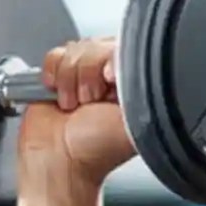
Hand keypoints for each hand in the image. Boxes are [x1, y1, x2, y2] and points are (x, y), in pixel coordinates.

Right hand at [16, 37, 135, 192]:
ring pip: (76, 49)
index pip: (129, 47)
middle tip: (93, 102)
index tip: (111, 81)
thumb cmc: (98, 149)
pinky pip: (55, 55)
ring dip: (71, 80)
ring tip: (77, 106)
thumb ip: (148, 90)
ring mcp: (85, 73)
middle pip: (99, 44)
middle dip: (90, 74)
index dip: (114, 61)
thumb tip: (151, 68)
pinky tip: (61, 98)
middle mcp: (113, 75)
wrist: (60, 161)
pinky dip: (54, 76)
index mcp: (138, 83)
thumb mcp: (136, 118)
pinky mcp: (59, 74)